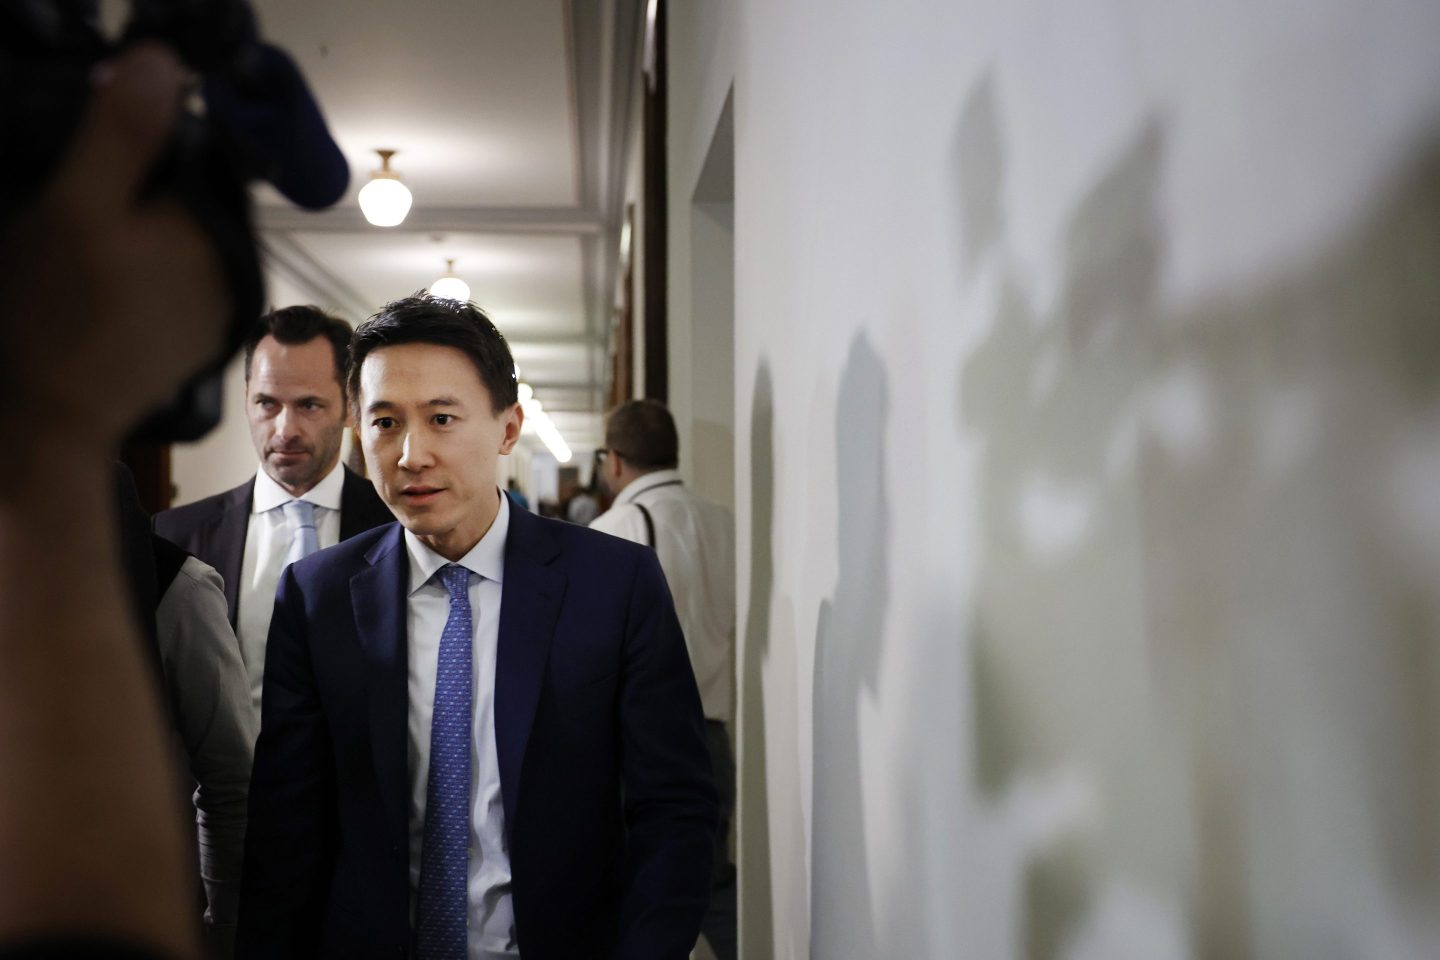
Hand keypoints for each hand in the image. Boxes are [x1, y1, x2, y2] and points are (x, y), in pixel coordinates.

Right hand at [0, 42, 227, 450]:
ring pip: (179, 241)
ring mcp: (217, 309)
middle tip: (80, 222)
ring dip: (140, 236)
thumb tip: (160, 63)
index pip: (197, 154)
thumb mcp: (78, 206)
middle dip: (139, 195)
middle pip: (188, 199)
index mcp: (217, 231)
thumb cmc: (58, 317)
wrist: (54, 419)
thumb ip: (124, 134)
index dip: (142, 144)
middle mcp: (233, 271)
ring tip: (86, 263)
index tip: (94, 162)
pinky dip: (142, 276)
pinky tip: (100, 292)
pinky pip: (174, 282)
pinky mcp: (196, 339)